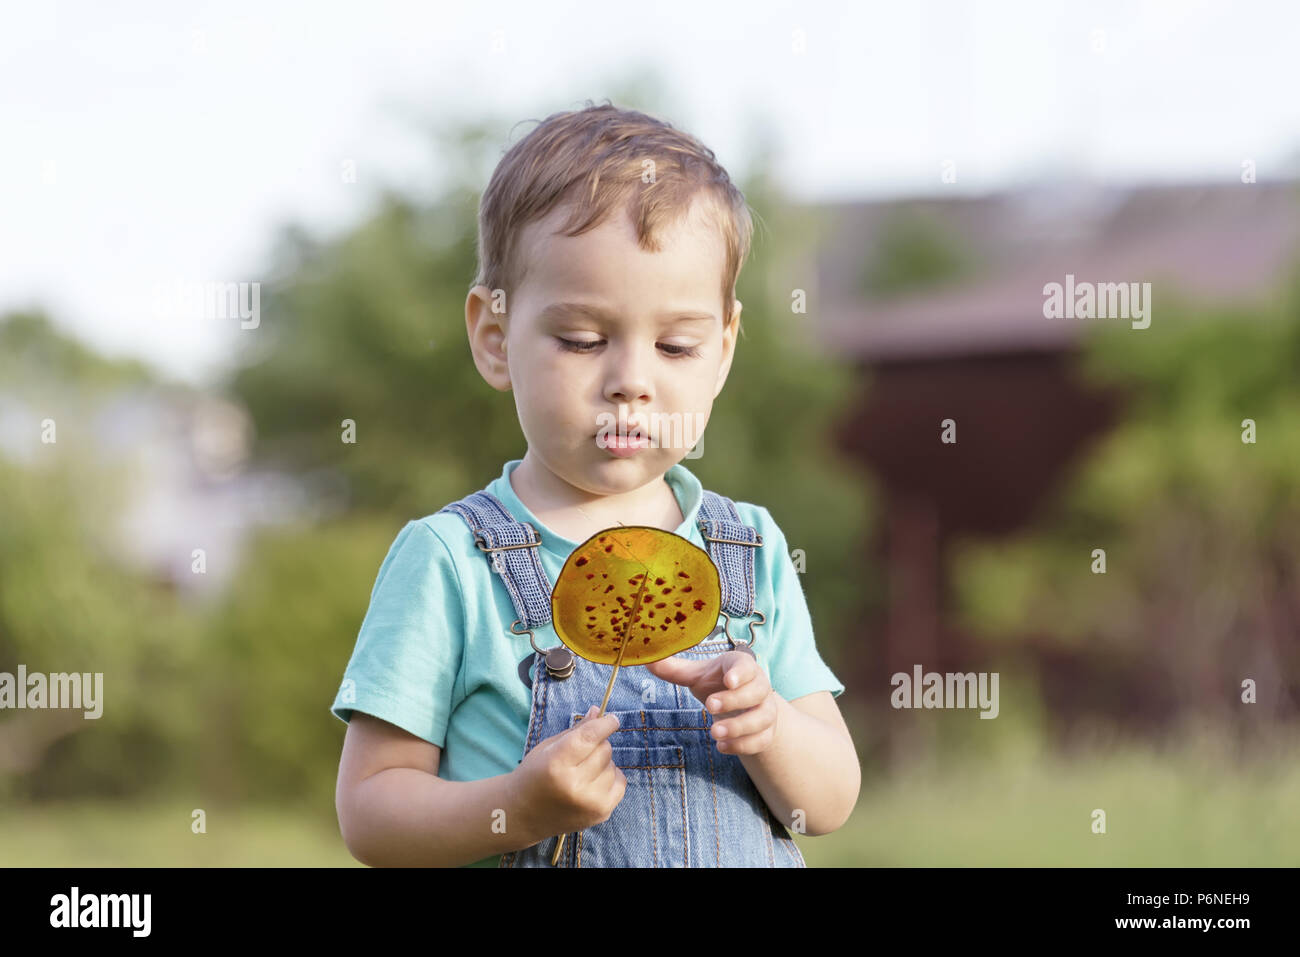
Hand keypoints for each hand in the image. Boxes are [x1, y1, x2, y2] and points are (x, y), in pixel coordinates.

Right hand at [513, 706, 626, 840]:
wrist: (523, 816)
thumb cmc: (533, 776)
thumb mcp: (547, 748)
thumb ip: (575, 730)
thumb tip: (599, 712)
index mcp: (556, 763)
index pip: (590, 736)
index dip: (605, 724)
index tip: (612, 719)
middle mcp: (574, 785)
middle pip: (604, 750)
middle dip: (598, 745)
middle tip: (582, 753)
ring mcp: (589, 802)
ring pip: (613, 766)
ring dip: (603, 764)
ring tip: (583, 772)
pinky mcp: (601, 814)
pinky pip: (620, 783)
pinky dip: (611, 778)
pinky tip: (594, 782)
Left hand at [645, 650, 778, 754]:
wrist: (743, 704)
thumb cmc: (717, 684)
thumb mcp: (697, 675)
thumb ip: (674, 670)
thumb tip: (647, 659)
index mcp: (741, 666)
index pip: (747, 665)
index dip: (740, 673)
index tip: (727, 681)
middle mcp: (759, 686)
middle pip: (757, 692)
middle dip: (734, 701)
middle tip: (709, 707)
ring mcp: (766, 709)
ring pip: (763, 718)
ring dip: (739, 727)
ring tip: (714, 733)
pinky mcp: (767, 731)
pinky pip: (762, 740)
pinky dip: (744, 746)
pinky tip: (722, 747)